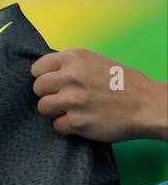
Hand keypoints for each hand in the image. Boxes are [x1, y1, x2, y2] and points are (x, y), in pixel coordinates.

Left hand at [31, 49, 167, 142]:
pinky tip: (81, 121)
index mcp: (74, 58)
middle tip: (65, 98)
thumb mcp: (96, 62)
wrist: (148, 105)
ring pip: (43, 107)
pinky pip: (57, 126)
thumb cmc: (123, 83)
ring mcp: (72, 100)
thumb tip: (47, 73)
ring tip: (73, 110)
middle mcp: (70, 77)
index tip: (54, 83)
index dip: (44, 77)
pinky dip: (67, 126)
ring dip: (55, 111)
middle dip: (49, 94)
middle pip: (37, 88)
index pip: (37, 68)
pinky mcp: (77, 122)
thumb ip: (71, 66)